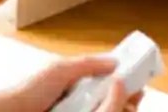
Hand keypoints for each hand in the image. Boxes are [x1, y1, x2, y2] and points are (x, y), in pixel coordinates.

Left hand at [0, 56, 141, 111]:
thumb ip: (88, 64)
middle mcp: (80, 104)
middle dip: (127, 102)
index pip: (109, 86)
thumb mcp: (60, 70)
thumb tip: (116, 61)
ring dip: (118, 110)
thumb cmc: (29, 92)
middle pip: (113, 105)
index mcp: (77, 86)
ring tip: (125, 107)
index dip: (126, 86)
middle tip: (133, 101)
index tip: (139, 87)